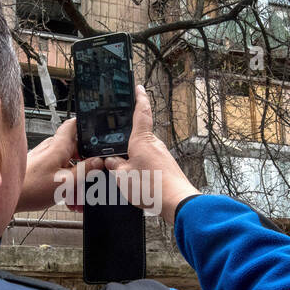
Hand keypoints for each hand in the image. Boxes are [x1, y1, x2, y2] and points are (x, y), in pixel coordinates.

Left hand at [17, 118, 103, 213]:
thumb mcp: (65, 183)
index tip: (101, 141)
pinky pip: (60, 173)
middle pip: (77, 150)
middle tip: (93, 182)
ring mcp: (46, 158)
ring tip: (80, 201)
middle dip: (87, 167)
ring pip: (69, 165)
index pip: (75, 125)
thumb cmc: (30, 189)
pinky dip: (67, 186)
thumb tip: (99, 161)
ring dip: (78, 181)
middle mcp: (52, 148)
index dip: (89, 129)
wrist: (4, 197)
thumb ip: (84, 171)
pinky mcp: (41, 168)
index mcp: (59, 146)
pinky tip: (70, 202)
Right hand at [103, 85, 198, 224]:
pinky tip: (140, 184)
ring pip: (142, 153)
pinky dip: (142, 171)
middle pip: (137, 138)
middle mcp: (155, 144)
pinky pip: (150, 164)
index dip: (139, 98)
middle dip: (126, 146)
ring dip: (134, 162)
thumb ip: (115, 166)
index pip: (141, 112)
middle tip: (115, 158)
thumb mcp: (122, 177)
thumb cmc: (151, 187)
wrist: (178, 202)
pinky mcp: (167, 167)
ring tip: (128, 180)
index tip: (139, 88)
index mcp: (142, 140)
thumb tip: (111, 161)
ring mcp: (163, 155)